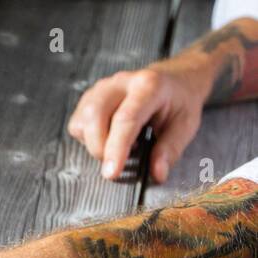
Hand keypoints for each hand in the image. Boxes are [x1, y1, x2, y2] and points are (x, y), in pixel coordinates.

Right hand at [67, 58, 211, 182]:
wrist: (176, 78)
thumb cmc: (180, 101)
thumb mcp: (185, 125)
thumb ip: (170, 150)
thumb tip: (157, 174)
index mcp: (149, 86)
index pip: (125, 119)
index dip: (116, 149)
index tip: (112, 173)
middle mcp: (121, 83)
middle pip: (94, 116)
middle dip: (100, 148)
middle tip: (119, 161)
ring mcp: (102, 88)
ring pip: (82, 121)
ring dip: (94, 143)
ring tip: (118, 144)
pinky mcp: (90, 97)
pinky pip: (77, 124)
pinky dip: (87, 138)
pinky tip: (108, 136)